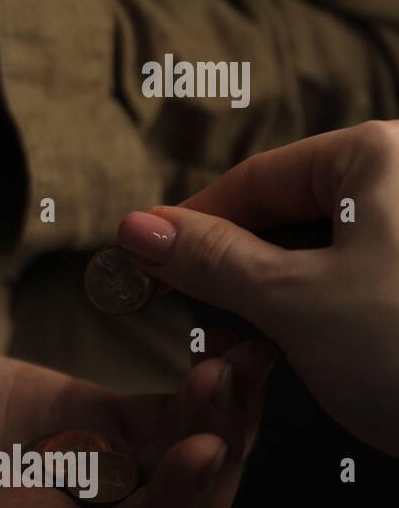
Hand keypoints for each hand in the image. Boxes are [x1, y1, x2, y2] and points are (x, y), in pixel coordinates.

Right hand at [0, 342, 269, 507]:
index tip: (199, 445)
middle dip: (216, 460)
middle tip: (230, 379)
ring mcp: (79, 470)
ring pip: (183, 469)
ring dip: (223, 421)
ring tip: (246, 352)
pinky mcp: (83, 420)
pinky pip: (160, 420)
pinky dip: (197, 393)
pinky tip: (220, 345)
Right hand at [116, 121, 398, 456]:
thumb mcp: (294, 303)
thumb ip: (209, 259)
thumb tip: (134, 227)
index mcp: (379, 154)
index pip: (254, 179)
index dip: (189, 226)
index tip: (144, 268)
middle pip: (290, 211)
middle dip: (236, 270)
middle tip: (195, 323)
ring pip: (326, 250)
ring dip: (275, 299)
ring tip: (249, 349)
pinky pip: (364, 278)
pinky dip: (324, 312)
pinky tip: (305, 353)